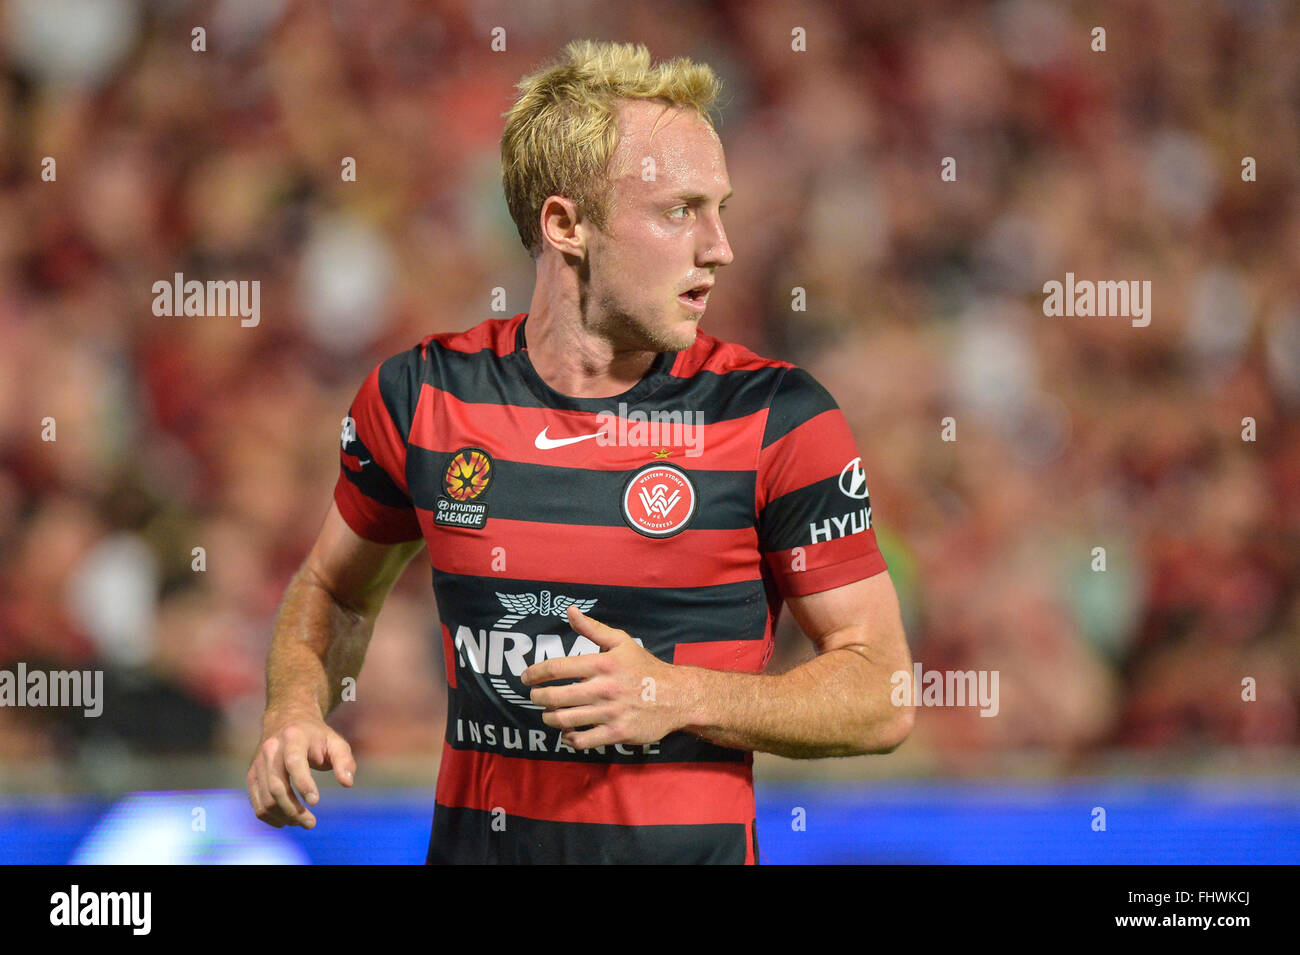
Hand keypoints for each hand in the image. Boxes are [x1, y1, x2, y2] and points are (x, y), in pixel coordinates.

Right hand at [247, 706, 355, 828]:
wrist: (287, 722)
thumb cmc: (316, 737)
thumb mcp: (335, 742)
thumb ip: (344, 761)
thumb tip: (347, 783)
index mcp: (293, 737)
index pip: (294, 762)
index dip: (303, 783)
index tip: (315, 802)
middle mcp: (271, 750)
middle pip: (277, 787)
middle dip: (294, 809)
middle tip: (311, 823)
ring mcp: (258, 764)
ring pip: (266, 799)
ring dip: (284, 816)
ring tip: (303, 822)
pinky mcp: (252, 777)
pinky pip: (257, 804)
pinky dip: (271, 817)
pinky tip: (287, 821)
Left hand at [521, 605, 690, 749]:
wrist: (676, 696)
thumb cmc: (645, 667)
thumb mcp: (622, 642)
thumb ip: (593, 629)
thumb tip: (569, 611)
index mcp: (602, 663)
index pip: (557, 668)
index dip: (535, 673)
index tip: (526, 678)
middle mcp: (603, 688)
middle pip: (555, 697)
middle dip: (538, 698)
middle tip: (535, 698)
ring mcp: (610, 713)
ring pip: (565, 720)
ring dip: (550, 718)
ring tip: (548, 715)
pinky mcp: (616, 733)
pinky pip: (583, 740)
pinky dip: (569, 738)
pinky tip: (568, 733)